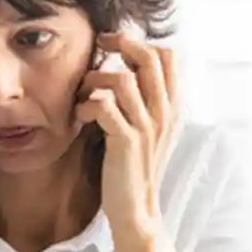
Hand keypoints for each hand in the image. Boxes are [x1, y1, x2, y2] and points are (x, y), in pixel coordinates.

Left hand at [76, 32, 178, 233]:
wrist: (136, 209)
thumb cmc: (134, 166)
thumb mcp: (147, 129)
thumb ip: (143, 100)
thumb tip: (124, 70)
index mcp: (171, 107)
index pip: (169, 56)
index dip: (141, 42)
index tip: (117, 46)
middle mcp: (163, 113)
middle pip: (149, 58)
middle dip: (121, 44)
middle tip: (99, 47)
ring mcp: (146, 127)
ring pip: (122, 79)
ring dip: (95, 79)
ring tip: (84, 92)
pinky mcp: (125, 142)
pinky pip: (103, 106)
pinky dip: (86, 105)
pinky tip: (80, 116)